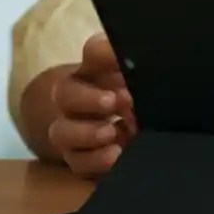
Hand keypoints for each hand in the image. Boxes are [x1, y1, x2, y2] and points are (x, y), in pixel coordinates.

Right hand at [47, 33, 136, 177]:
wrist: (144, 132)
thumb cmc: (144, 95)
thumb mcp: (148, 79)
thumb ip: (141, 66)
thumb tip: (151, 53)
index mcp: (99, 71)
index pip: (94, 52)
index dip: (103, 53)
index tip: (119, 60)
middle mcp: (80, 99)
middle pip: (65, 93)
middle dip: (87, 98)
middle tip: (114, 101)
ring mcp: (75, 130)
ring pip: (61, 131)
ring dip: (86, 132)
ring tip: (111, 132)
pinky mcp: (81, 158)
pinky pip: (77, 161)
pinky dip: (95, 159)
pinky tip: (116, 154)